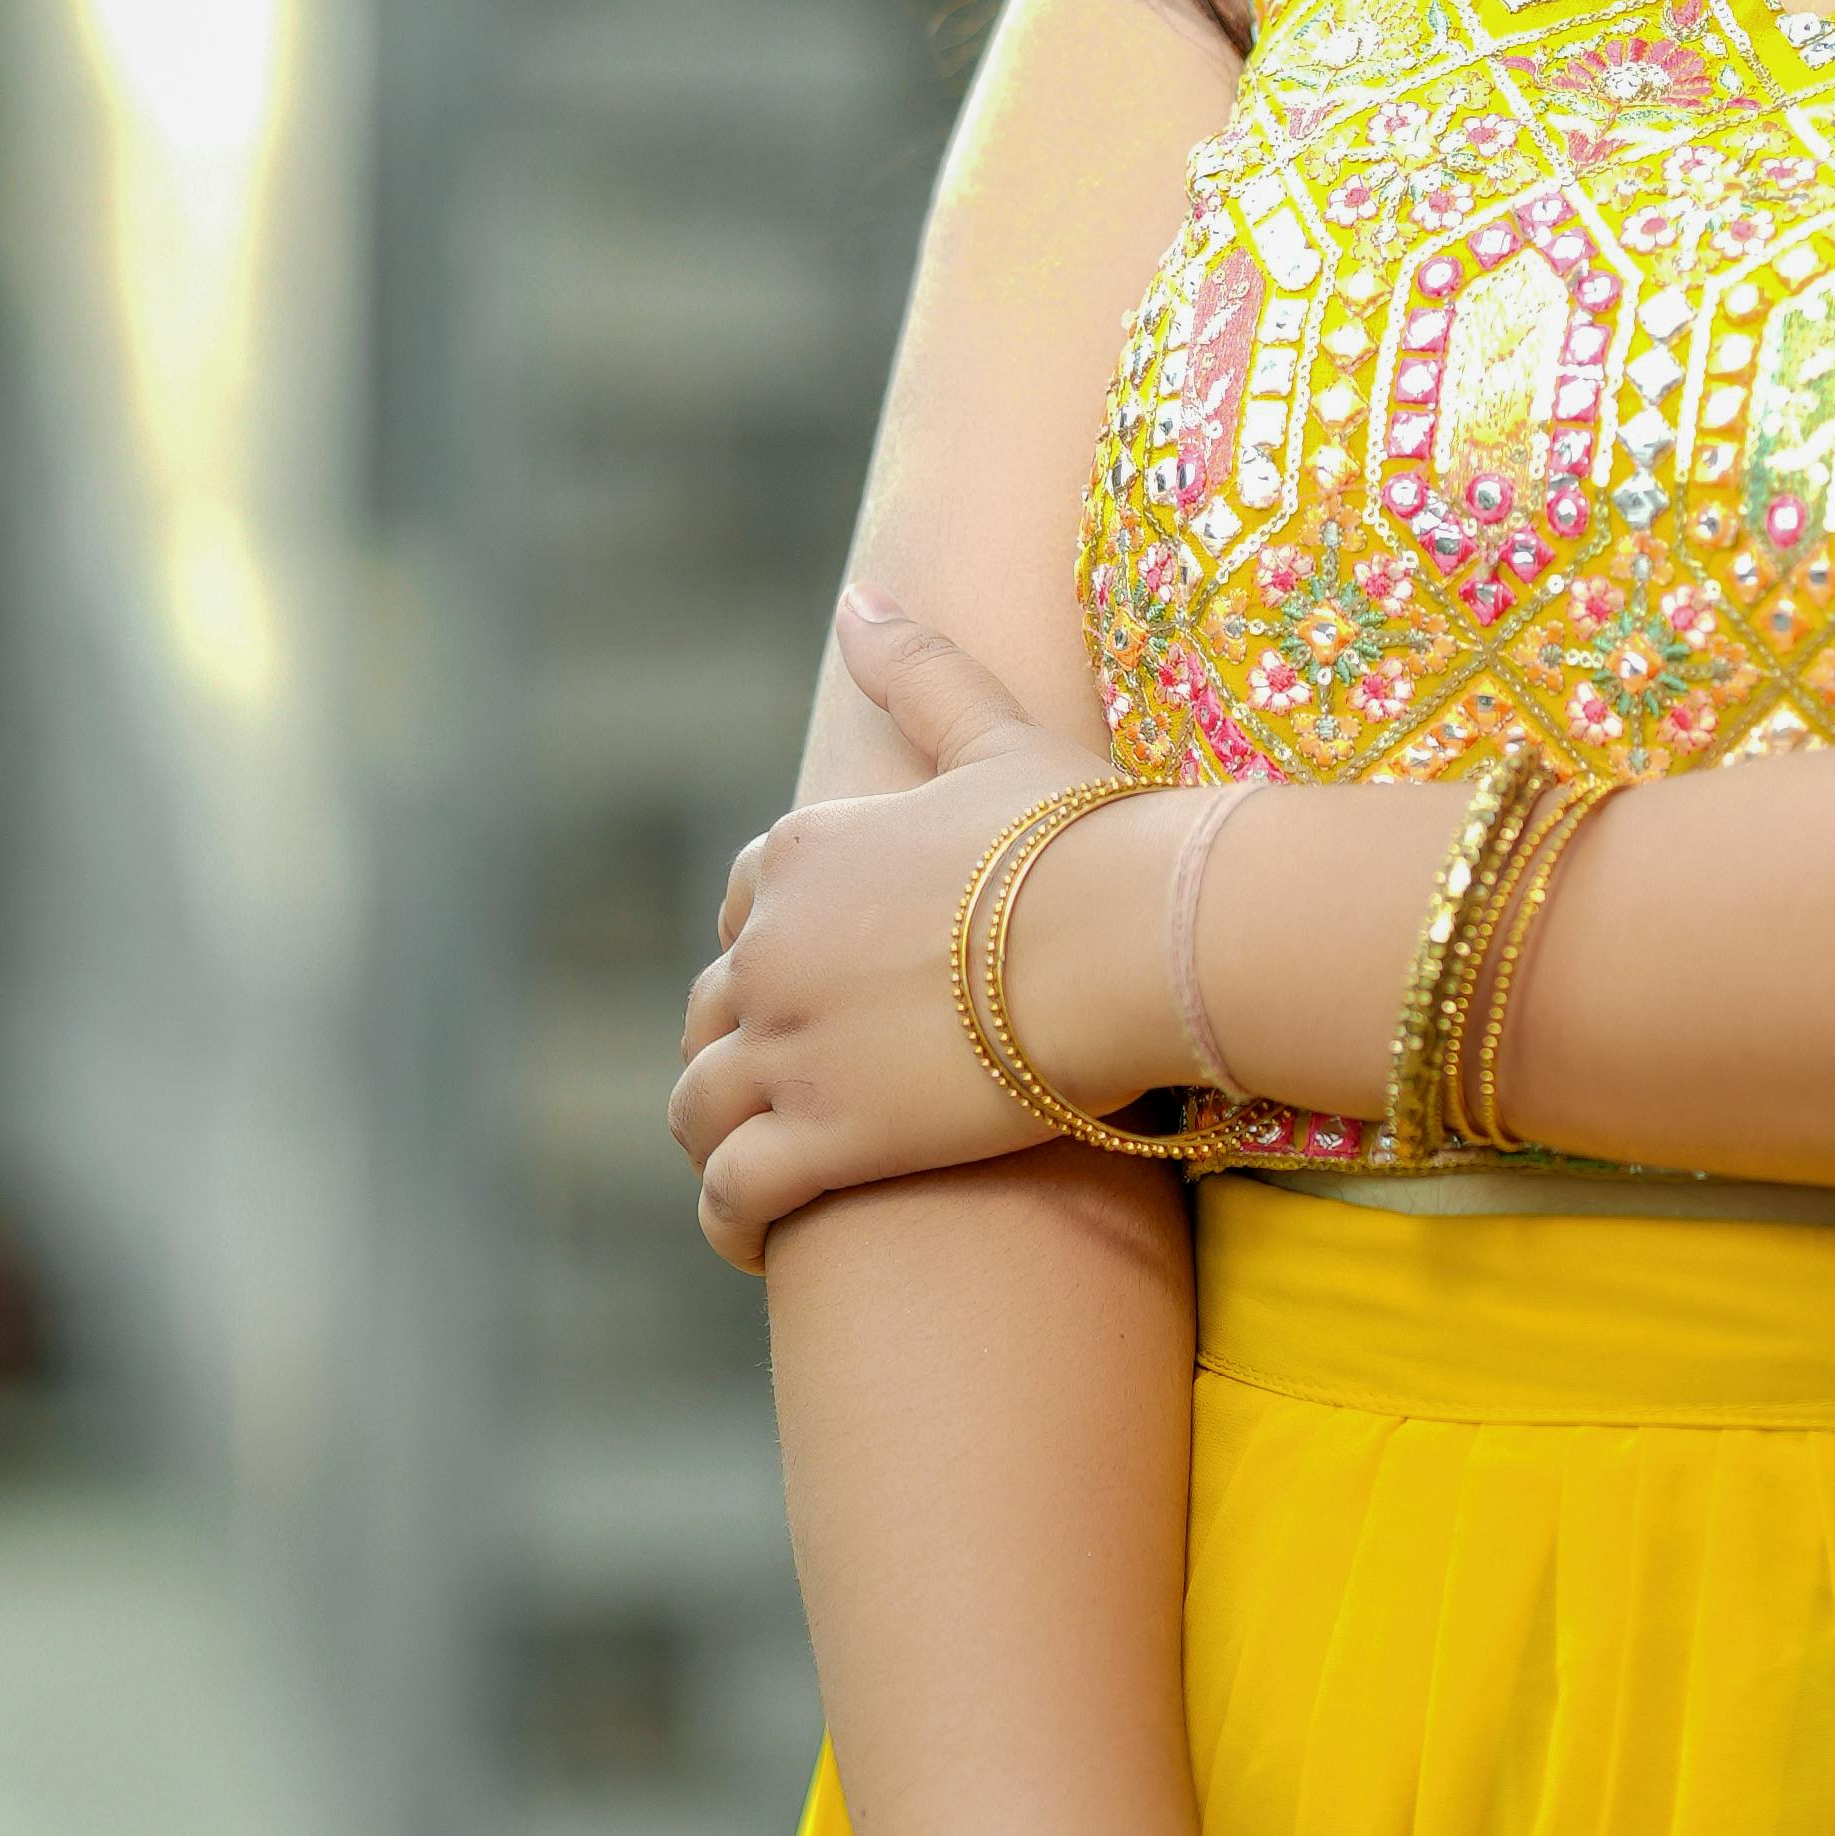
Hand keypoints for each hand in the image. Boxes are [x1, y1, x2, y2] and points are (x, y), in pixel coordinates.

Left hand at [672, 595, 1115, 1263]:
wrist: (1134, 936)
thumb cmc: (1086, 836)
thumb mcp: (997, 736)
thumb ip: (918, 669)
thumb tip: (858, 595)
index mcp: (805, 852)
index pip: (744, 902)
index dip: (768, 944)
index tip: (810, 984)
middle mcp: (771, 946)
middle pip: (712, 1009)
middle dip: (734, 1048)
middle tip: (785, 1090)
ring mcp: (787, 1045)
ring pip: (700, 1105)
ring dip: (715, 1136)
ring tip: (751, 1169)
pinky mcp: (820, 1136)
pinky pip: (734, 1192)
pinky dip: (729, 1219)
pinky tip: (750, 1240)